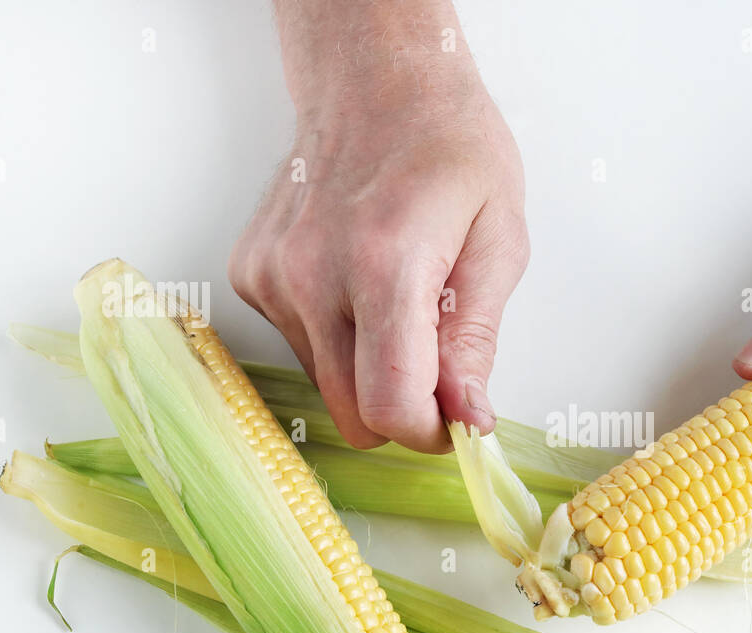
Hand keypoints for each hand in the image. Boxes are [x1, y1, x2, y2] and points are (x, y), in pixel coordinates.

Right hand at [229, 3, 527, 451]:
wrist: (377, 81)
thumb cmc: (449, 148)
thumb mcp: (500, 241)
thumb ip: (477, 340)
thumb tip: (467, 416)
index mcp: (384, 264)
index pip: (389, 406)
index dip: (429, 432)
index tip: (456, 418)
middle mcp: (312, 274)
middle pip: (353, 414)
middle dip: (404, 409)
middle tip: (442, 362)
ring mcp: (271, 276)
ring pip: (329, 388)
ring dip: (371, 369)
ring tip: (403, 299)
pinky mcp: (251, 276)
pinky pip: (304, 349)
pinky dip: (341, 338)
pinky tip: (361, 283)